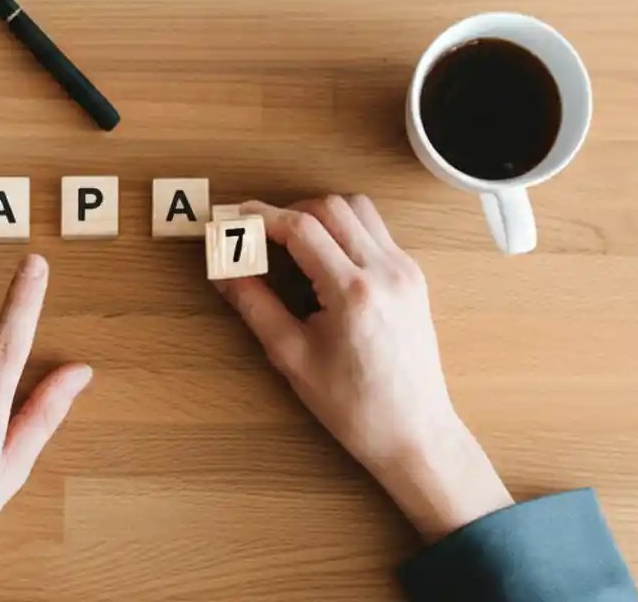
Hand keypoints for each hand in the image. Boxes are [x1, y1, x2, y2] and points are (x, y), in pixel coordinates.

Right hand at [213, 196, 512, 541]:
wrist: (414, 432)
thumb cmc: (354, 406)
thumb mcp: (292, 356)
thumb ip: (254, 305)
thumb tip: (223, 270)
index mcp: (352, 292)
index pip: (301, 228)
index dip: (261, 217)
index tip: (234, 220)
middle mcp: (385, 271)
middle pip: (331, 206)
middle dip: (289, 211)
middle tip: (259, 233)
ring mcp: (405, 271)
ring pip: (359, 209)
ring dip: (320, 215)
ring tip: (292, 244)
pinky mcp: (413, 277)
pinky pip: (376, 232)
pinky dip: (345, 231)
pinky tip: (324, 262)